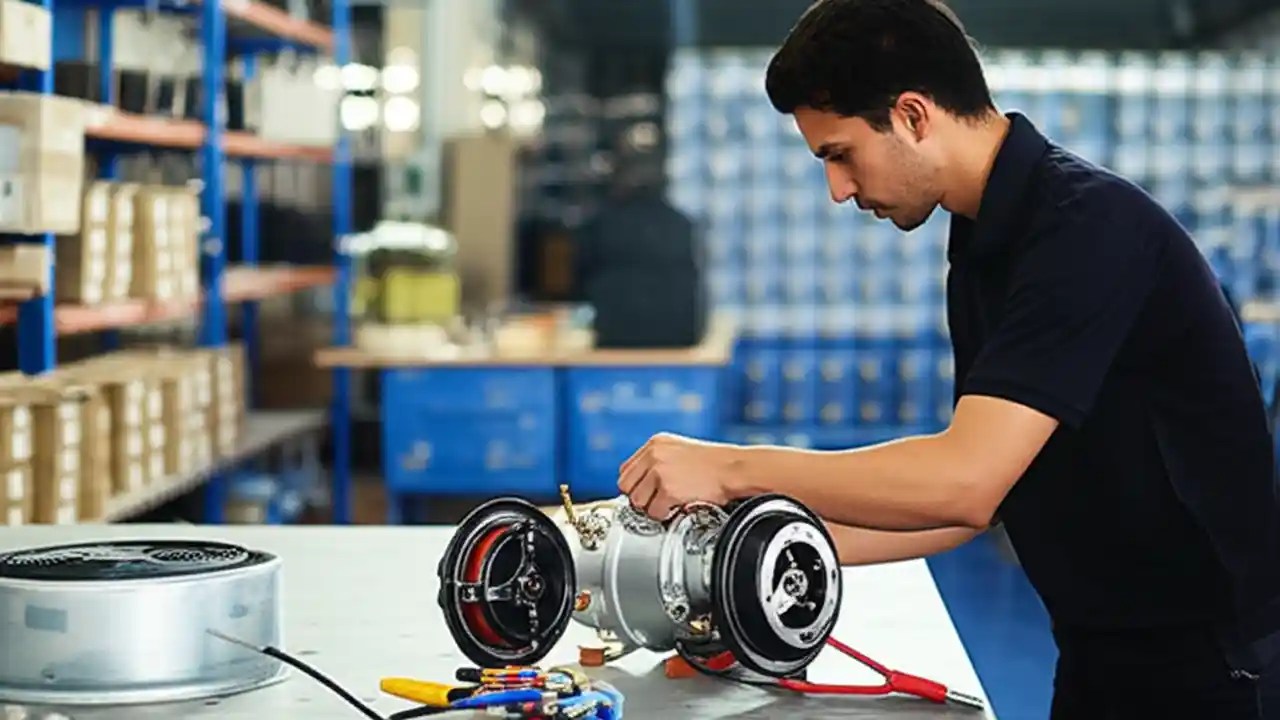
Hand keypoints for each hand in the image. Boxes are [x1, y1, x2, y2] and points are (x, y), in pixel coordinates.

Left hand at [617, 433, 743, 519]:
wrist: (735, 469)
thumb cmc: (715, 463)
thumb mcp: (681, 451)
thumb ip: (659, 461)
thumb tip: (643, 483)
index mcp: (656, 443)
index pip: (626, 470)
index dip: (635, 485)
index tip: (646, 493)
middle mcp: (654, 455)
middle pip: (626, 486)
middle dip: (640, 498)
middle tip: (657, 501)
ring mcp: (660, 472)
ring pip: (637, 502)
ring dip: (652, 508)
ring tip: (670, 504)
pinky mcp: (668, 490)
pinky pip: (654, 512)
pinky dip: (665, 515)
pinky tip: (678, 507)